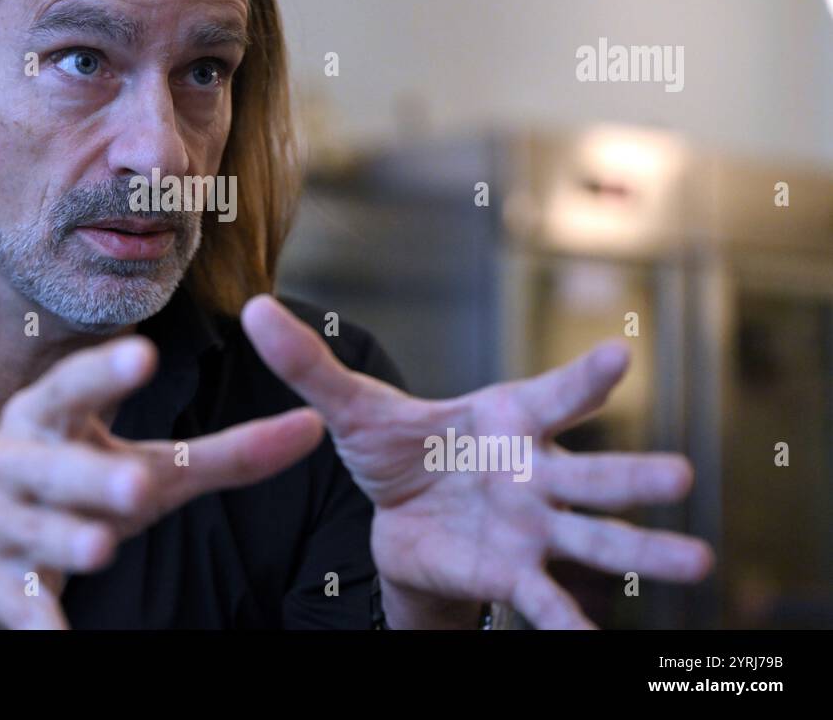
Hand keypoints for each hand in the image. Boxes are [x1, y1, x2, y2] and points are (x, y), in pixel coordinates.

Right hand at [0, 334, 325, 628]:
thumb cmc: (79, 487)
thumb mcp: (148, 466)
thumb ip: (229, 452)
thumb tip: (314, 427)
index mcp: (50, 415)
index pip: (77, 385)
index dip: (107, 371)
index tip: (144, 353)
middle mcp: (15, 460)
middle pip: (53, 467)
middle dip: (90, 476)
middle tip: (135, 485)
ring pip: (31, 530)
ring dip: (64, 540)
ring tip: (100, 546)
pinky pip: (15, 598)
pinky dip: (34, 619)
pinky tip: (57, 639)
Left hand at [241, 295, 714, 628]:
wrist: (403, 517)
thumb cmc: (399, 451)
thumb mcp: (352, 411)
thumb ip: (310, 365)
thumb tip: (254, 310)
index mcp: (506, 420)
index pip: (550, 396)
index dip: (582, 380)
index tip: (619, 358)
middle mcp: (534, 471)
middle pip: (589, 474)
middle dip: (631, 476)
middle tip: (681, 474)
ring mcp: (533, 527)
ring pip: (591, 538)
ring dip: (640, 548)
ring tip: (697, 559)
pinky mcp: (513, 573)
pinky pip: (546, 598)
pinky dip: (567, 619)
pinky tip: (589, 641)